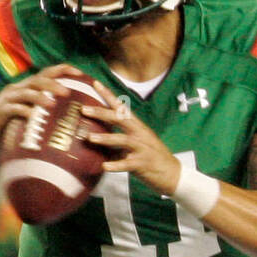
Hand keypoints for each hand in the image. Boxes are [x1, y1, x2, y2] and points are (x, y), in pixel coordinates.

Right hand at [0, 63, 87, 151]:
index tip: (80, 73)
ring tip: (53, 104)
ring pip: (26, 93)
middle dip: (53, 84)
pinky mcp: (1, 111)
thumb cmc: (12, 122)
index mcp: (27, 86)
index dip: (62, 70)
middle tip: (68, 93)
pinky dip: (23, 111)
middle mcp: (18, 88)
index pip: (46, 73)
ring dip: (40, 97)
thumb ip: (44, 107)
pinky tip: (32, 116)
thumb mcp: (30, 112)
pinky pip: (13, 109)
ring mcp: (8, 98)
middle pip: (38, 80)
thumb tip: (70, 110)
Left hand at [80, 81, 181, 195]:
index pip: (121, 107)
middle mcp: (139, 133)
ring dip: (106, 138)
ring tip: (90, 138)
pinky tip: (104, 166)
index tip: (95, 83)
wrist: (171, 173)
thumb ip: (119, 137)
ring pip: (123, 140)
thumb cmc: (150, 156)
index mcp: (137, 125)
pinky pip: (127, 164)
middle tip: (84, 109)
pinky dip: (116, 165)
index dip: (108, 95)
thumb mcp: (136, 142)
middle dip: (102, 113)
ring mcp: (142, 148)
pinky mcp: (143, 164)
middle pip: (120, 119)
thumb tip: (95, 135)